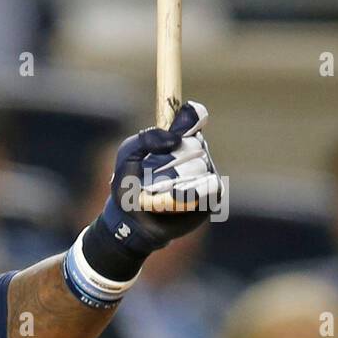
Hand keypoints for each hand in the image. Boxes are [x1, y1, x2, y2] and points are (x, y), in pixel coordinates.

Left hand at [104, 101, 221, 255]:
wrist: (130, 221)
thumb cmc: (128, 186)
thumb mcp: (127, 158)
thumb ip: (143, 140)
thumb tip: (174, 138)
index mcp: (178, 140)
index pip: (194, 118)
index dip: (191, 117)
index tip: (185, 119)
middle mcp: (195, 154)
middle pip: (194, 145)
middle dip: (169, 160)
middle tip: (149, 177)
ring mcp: (205, 174)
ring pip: (199, 166)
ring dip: (173, 180)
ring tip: (155, 193)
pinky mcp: (211, 197)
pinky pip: (209, 187)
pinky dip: (191, 191)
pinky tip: (174, 197)